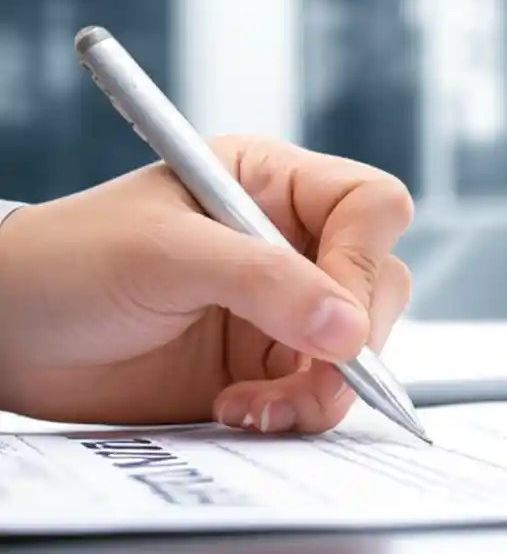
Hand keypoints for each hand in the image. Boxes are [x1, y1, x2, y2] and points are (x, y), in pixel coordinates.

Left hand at [0, 137, 413, 433]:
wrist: (8, 335)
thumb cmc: (68, 262)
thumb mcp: (164, 254)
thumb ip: (264, 283)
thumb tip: (349, 328)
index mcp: (273, 185)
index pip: (368, 207)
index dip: (364, 259)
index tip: (338, 316)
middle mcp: (290, 244)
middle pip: (378, 282)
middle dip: (353, 338)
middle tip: (314, 372)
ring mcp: (283, 308)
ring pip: (359, 347)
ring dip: (323, 386)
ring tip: (256, 404)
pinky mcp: (266, 366)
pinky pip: (319, 393)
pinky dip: (295, 411)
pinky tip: (240, 409)